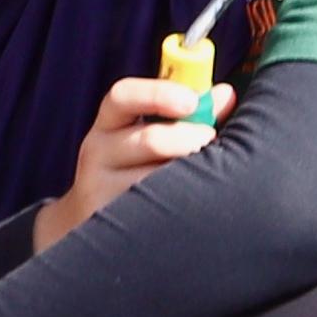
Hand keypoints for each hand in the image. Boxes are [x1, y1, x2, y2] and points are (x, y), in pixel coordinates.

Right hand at [30, 72, 216, 249]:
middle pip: (148, 139)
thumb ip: (187, 115)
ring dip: (188, 177)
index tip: (192, 101)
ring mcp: (99, 187)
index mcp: (108, 123)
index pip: (123, 96)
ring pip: (155, 180)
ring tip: (206, 180)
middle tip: (211, 143)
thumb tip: (226, 94)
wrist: (90, 222)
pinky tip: (192, 208)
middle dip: (188, 139)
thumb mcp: (148, 134)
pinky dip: (178, 207)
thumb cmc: (135, 168)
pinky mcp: (108, 221)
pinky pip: (152, 213)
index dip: (158, 94)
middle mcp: (97, 150)